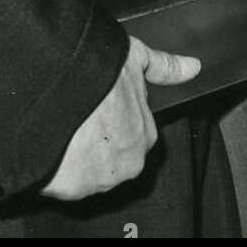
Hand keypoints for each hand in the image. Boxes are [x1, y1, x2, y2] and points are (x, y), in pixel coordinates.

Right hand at [41, 37, 199, 200]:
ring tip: (63, 128)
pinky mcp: (73, 188)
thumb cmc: (99, 71)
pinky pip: (64, 181)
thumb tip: (194, 67)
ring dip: (76, 156)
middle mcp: (129, 164)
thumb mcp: (136, 58)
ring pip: (86, 171)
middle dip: (96, 142)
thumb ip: (165, 68)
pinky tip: (53, 144)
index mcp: (146, 136)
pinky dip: (57, 168)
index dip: (110, 120)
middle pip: (110, 157)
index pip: (130, 135)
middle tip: (78, 117)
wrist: (59, 86)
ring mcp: (101, 179)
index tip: (96, 110)